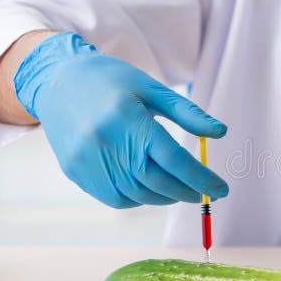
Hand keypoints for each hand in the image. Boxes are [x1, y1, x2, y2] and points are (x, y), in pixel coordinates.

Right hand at [14, 32, 227, 207]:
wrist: (59, 81)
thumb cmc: (114, 83)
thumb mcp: (153, 89)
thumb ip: (188, 113)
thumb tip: (221, 133)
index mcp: (128, 118)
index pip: (172, 159)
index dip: (201, 178)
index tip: (222, 189)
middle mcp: (104, 142)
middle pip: (156, 181)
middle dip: (187, 192)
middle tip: (205, 193)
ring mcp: (87, 161)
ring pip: (137, 195)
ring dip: (165, 198)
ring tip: (182, 190)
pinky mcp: (76, 173)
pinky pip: (116, 198)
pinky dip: (140, 199)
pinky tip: (151, 188)